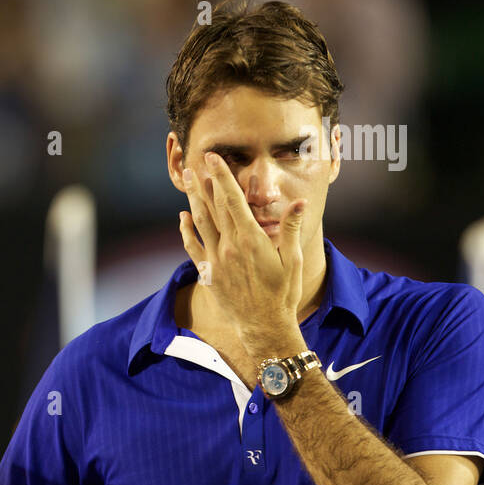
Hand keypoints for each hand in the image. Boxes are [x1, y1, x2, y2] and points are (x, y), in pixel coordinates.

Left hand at [178, 151, 306, 345]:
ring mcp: (215, 260)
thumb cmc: (283, 293)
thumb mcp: (293, 260)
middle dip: (204, 182)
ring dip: (193, 199)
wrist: (264, 326)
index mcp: (250, 239)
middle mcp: (228, 247)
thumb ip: (292, 228)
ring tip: (186, 180)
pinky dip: (186, 230)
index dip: (222, 177)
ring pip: (200, 222)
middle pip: (213, 207)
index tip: (213, 159)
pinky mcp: (208, 273)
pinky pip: (192, 247)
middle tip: (195, 162)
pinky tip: (183, 217)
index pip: (232, 200)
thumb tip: (300, 202)